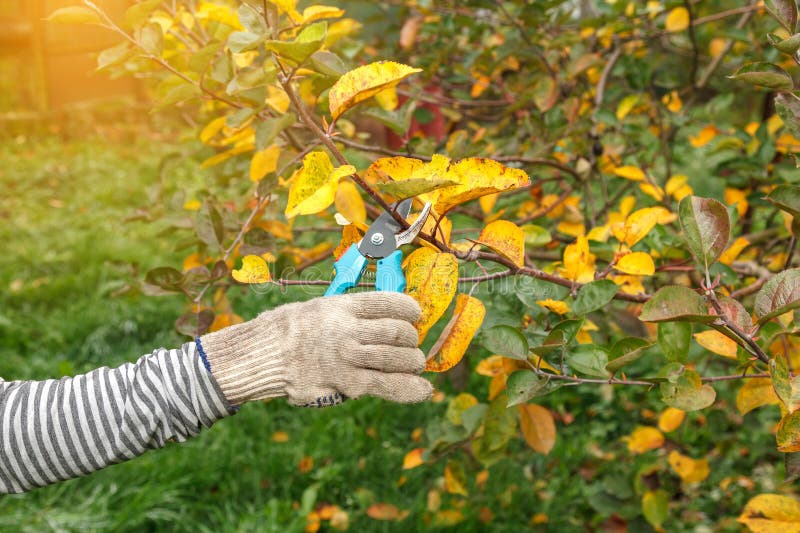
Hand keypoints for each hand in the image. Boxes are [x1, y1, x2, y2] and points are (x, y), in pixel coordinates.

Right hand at [199, 292, 432, 406]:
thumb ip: (348, 314)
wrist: (263, 356)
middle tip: (411, 345)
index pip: (391, 303)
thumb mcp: (318, 309)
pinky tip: (423, 389)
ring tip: (413, 364)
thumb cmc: (288, 331)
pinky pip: (387, 386)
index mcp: (343, 307)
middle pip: (399, 333)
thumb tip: (376, 317)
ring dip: (412, 363)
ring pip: (398, 358)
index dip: (410, 310)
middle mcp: (350, 330)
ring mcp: (350, 357)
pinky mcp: (348, 383)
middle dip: (411, 340)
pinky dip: (410, 389)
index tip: (415, 315)